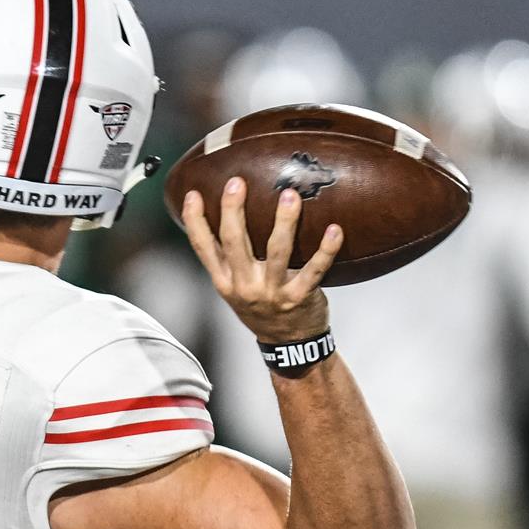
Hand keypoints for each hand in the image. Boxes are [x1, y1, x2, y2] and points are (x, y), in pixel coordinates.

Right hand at [182, 176, 341, 342]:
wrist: (288, 345)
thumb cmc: (261, 307)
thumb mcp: (235, 287)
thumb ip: (230, 258)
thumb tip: (227, 212)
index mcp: (225, 281)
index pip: (203, 248)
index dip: (195, 221)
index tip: (193, 193)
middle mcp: (245, 286)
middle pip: (234, 243)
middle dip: (233, 211)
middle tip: (236, 183)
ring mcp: (273, 292)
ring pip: (277, 252)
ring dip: (284, 222)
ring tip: (289, 196)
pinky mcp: (300, 297)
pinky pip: (315, 270)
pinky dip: (326, 250)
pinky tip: (334, 230)